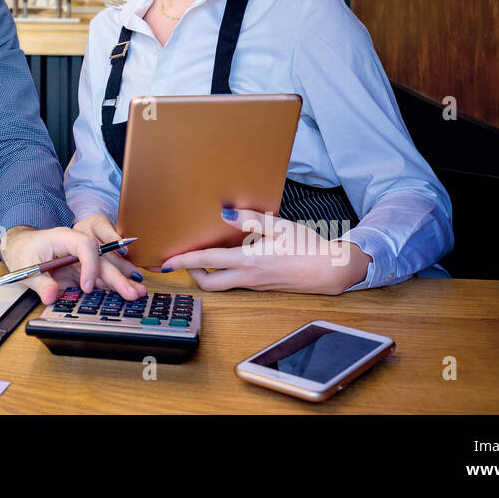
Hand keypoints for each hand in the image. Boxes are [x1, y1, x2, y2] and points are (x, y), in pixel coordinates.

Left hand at [0, 225, 147, 304]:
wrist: (24, 246)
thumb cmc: (25, 252)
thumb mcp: (26, 268)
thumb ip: (41, 283)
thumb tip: (52, 296)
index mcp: (63, 237)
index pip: (85, 245)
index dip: (90, 265)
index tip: (87, 287)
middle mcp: (78, 243)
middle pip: (102, 257)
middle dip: (118, 275)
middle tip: (132, 291)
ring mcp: (84, 254)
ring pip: (108, 264)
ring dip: (123, 277)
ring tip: (138, 291)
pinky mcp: (86, 265)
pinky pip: (103, 273)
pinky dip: (115, 282)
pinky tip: (129, 288)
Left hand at [159, 208, 371, 294]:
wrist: (331, 270)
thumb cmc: (308, 247)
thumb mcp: (281, 227)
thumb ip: (251, 220)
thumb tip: (224, 212)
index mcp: (250, 262)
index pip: (207, 262)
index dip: (184, 261)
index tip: (167, 262)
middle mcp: (249, 277)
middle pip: (209, 284)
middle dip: (191, 274)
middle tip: (180, 260)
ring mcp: (256, 284)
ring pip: (222, 285)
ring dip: (208, 274)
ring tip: (199, 257)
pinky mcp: (263, 286)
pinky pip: (236, 282)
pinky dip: (224, 273)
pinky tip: (226, 259)